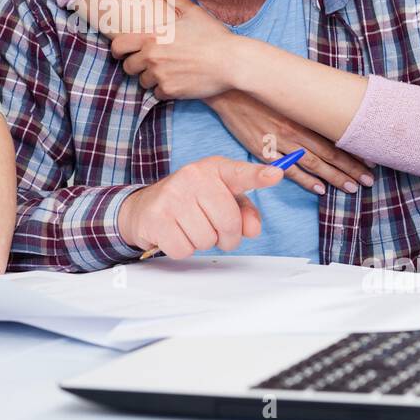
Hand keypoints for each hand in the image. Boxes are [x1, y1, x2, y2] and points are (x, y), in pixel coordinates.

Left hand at [111, 0, 240, 98]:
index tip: (123, 53)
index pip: (118, 46)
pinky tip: (176, 82)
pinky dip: (164, 90)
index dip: (118, 51)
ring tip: (166, 73)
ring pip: (142, 82)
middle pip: (129, 68)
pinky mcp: (170, 90)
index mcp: (153, 36)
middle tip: (149, 65)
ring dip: (150, 79)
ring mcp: (160, 75)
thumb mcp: (194, 11)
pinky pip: (157, 94)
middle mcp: (152, 56)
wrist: (231, 62)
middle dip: (137, 67)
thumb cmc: (213, 36)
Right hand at [118, 156, 283, 258]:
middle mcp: (193, 176)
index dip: (258, 176)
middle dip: (226, 236)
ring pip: (207, 239)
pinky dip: (183, 249)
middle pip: (228, 222)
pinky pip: (185, 249)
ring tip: (189, 227)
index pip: (239, 173)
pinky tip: (174, 233)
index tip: (275, 175)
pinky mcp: (157, 217)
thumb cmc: (191, 203)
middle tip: (212, 229)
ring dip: (202, 242)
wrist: (144, 207)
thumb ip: (244, 213)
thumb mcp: (220, 200)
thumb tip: (252, 229)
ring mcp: (172, 196)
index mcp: (214, 169)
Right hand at [207, 90, 373, 194]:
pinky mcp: (263, 151)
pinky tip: (320, 189)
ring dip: (334, 178)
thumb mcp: (289, 89)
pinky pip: (288, 170)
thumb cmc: (261, 86)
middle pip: (329, 154)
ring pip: (313, 164)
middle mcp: (295, 131)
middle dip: (351, 169)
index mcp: (303, 115)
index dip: (354, 151)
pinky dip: (305, 180)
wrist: (229, 88)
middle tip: (369, 181)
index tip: (371, 161)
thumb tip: (331, 109)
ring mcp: (279, 143)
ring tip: (351, 188)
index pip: (335, 138)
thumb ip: (309, 102)